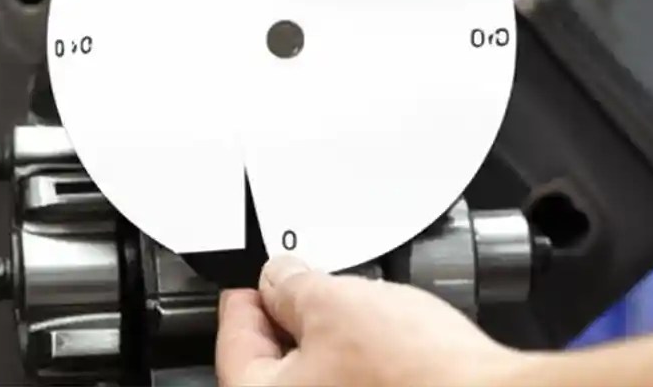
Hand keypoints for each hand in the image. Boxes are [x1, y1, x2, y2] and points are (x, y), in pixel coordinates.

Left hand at [215, 255, 535, 385]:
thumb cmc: (419, 376)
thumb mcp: (335, 303)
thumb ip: (291, 284)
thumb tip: (278, 276)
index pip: (234, 342)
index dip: (247, 296)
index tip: (256, 277)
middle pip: (276, 363)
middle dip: (293, 318)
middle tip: (309, 282)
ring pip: (320, 375)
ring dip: (333, 340)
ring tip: (360, 309)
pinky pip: (356, 385)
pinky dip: (363, 364)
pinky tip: (389, 342)